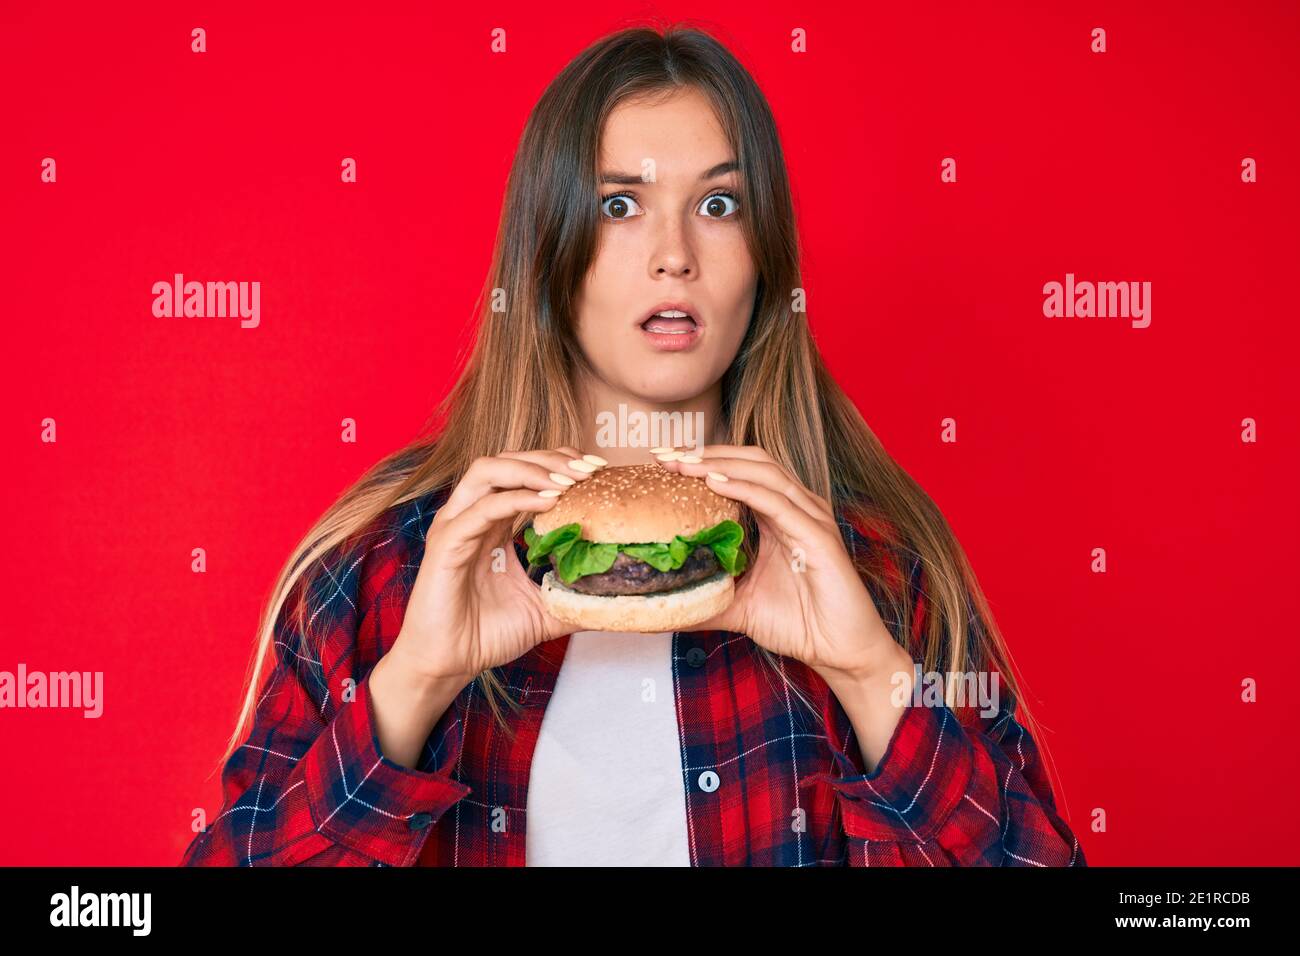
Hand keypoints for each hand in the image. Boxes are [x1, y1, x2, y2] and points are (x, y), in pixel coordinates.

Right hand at [389, 447, 602, 684]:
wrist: (449, 664)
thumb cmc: (486, 634)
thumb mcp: (544, 610)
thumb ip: (576, 598)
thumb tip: (616, 600)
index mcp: (492, 522)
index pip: (524, 472)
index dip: (559, 464)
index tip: (597, 470)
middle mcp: (471, 515)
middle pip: (509, 460)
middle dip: (551, 459)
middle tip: (589, 469)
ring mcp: (455, 526)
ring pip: (488, 471)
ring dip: (532, 469)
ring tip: (568, 481)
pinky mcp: (445, 544)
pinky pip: (481, 509)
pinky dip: (516, 499)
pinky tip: (547, 502)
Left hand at [658, 445, 907, 683]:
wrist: (841, 652)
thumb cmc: (799, 623)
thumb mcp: (738, 607)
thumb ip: (704, 599)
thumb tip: (659, 606)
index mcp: (779, 515)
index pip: (740, 471)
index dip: (702, 459)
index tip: (662, 459)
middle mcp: (797, 508)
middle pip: (750, 460)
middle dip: (705, 452)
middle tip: (664, 453)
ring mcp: (810, 518)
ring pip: (764, 473)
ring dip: (720, 463)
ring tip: (682, 462)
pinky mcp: (819, 537)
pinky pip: (778, 503)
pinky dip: (745, 488)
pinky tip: (715, 482)